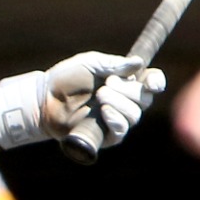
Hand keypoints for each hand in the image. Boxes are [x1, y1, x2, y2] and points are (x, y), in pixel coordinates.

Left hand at [39, 53, 163, 146]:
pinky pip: (121, 130)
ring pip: (134, 115)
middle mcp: (125, 101)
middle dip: (129, 91)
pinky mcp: (106, 135)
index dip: (156, 82)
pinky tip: (105, 112)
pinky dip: (116, 120)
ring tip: (99, 96)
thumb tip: (138, 63)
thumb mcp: (89, 63)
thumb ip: (113, 64)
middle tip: (106, 85)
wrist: (44, 98)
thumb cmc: (66, 78)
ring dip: (120, 104)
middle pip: (145, 99)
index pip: (151, 82)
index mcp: (125, 81)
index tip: (151, 81)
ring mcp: (116, 119)